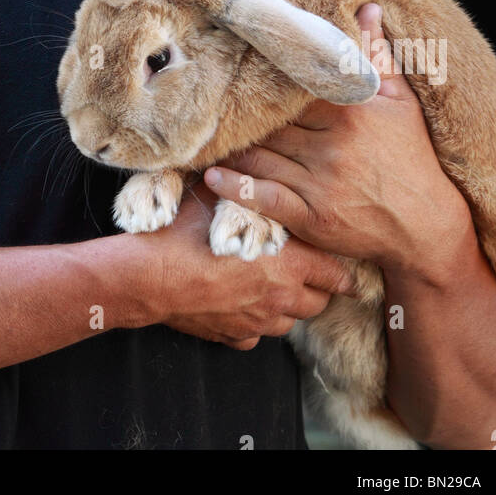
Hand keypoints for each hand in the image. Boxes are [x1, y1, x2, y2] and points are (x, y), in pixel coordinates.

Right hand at [136, 175, 358, 349]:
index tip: (346, 272)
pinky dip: (254, 323)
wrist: (149, 276)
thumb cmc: (185, 234)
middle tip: (307, 275)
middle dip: (316, 291)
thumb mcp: (218, 198)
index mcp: (287, 262)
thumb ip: (244, 187)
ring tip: (273, 289)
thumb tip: (247, 158)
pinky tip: (241, 306)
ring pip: (289, 323)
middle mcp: (279, 296)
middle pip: (318, 303)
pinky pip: (255, 335)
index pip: (335, 274)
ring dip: (286, 308)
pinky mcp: (234, 336)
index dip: (342, 273)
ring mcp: (258, 321)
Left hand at [203, 3, 471, 273]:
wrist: (428, 227)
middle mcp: (331, 146)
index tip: (233, 68)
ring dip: (228, 147)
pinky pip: (264, 199)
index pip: (292, 89)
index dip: (261, 80)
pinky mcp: (311, 217)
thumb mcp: (399, 102)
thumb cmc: (412, 157)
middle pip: (270, 123)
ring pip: (260, 157)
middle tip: (206, 100)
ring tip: (199, 135)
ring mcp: (319, 184)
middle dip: (238, 115)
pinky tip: (211, 176)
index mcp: (349, 113)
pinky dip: (234, 188)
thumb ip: (376, 55)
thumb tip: (367, 7)